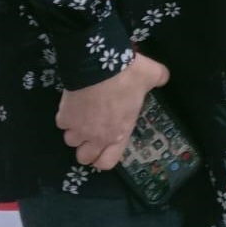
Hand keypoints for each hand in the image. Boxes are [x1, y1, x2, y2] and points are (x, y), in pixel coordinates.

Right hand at [55, 52, 168, 170]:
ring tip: (83, 116)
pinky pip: (62, 123)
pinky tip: (74, 104)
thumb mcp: (152, 76)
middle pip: (84, 158)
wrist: (99, 63)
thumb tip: (163, 76)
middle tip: (92, 132)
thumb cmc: (128, 74)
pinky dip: (66, 116)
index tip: (105, 146)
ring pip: (70, 141)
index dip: (104, 157)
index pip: (108, 162)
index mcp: (120, 132)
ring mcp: (78, 128)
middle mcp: (97, 136)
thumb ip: (159, 79)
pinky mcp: (64, 116)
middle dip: (87, 147)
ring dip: (75, 131)